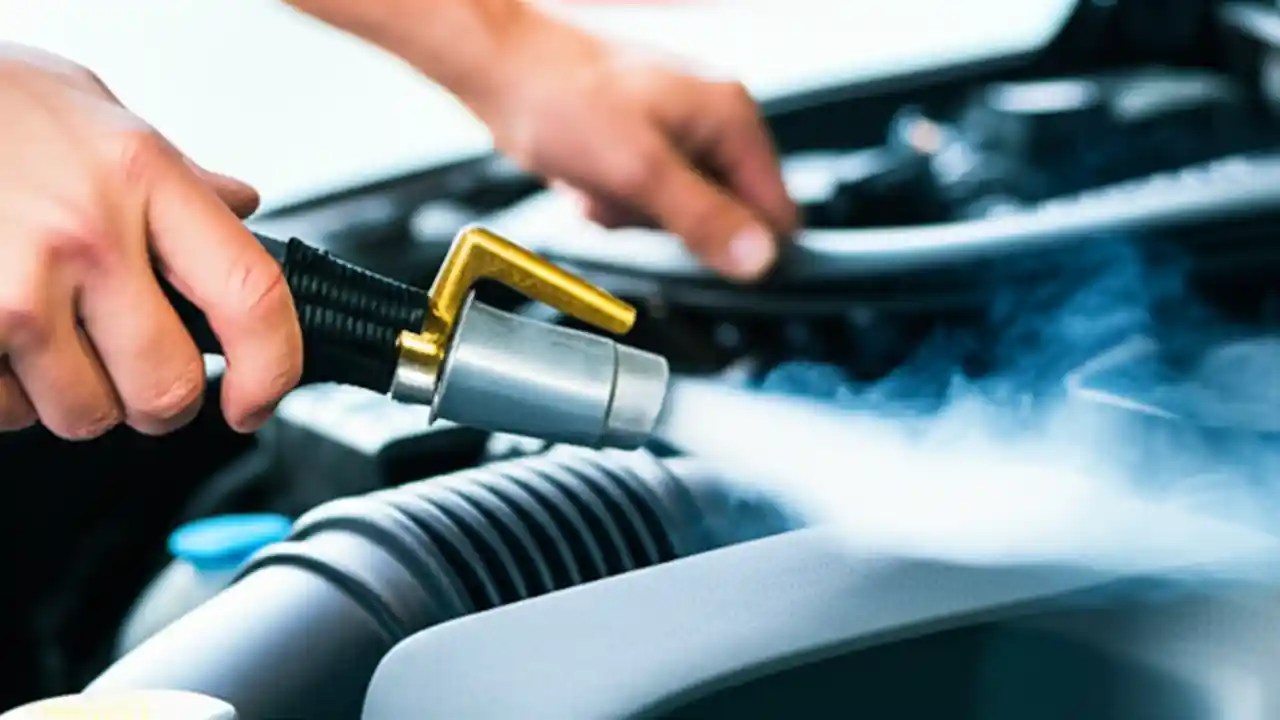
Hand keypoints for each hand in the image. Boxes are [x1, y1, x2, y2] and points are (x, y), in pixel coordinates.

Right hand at [0, 43, 301, 438]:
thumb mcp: (94, 114)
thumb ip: (173, 175)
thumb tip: (241, 206)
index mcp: (143, 176)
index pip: (251, 296)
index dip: (272, 370)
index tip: (256, 400)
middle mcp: (86, 234)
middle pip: (166, 388)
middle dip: (154, 399)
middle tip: (127, 366)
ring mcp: (12, 288)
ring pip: (82, 412)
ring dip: (68, 393)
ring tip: (38, 327)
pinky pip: (4, 412)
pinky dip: (3, 391)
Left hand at [456, 14, 797, 281]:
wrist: (499, 67)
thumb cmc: (559, 98)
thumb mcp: (639, 171)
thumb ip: (704, 218)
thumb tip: (758, 259)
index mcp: (730, 118)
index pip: (776, 212)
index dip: (742, 246)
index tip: (696, 252)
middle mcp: (712, 120)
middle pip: (723, 218)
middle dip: (671, 227)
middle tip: (629, 201)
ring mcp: (676, 131)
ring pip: (677, 215)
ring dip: (634, 215)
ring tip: (601, 182)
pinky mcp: (642, 144)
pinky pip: (643, 199)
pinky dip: (613, 201)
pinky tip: (588, 178)